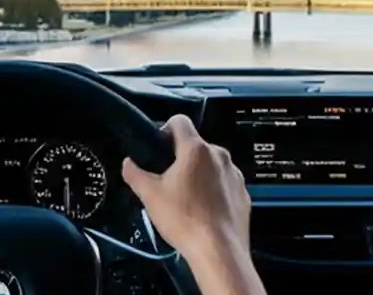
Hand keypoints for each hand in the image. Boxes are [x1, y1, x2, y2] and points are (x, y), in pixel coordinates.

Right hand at [122, 115, 264, 294]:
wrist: (219, 251)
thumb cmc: (184, 219)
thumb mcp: (150, 196)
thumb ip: (135, 174)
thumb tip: (128, 163)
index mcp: (196, 149)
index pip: (180, 121)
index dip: (165, 129)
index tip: (159, 149)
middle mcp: (219, 155)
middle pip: (196, 146)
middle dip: (181, 158)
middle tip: (168, 181)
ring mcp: (235, 175)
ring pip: (212, 165)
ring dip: (199, 175)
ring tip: (187, 200)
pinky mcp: (244, 194)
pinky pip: (225, 184)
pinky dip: (215, 191)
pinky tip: (205, 212)